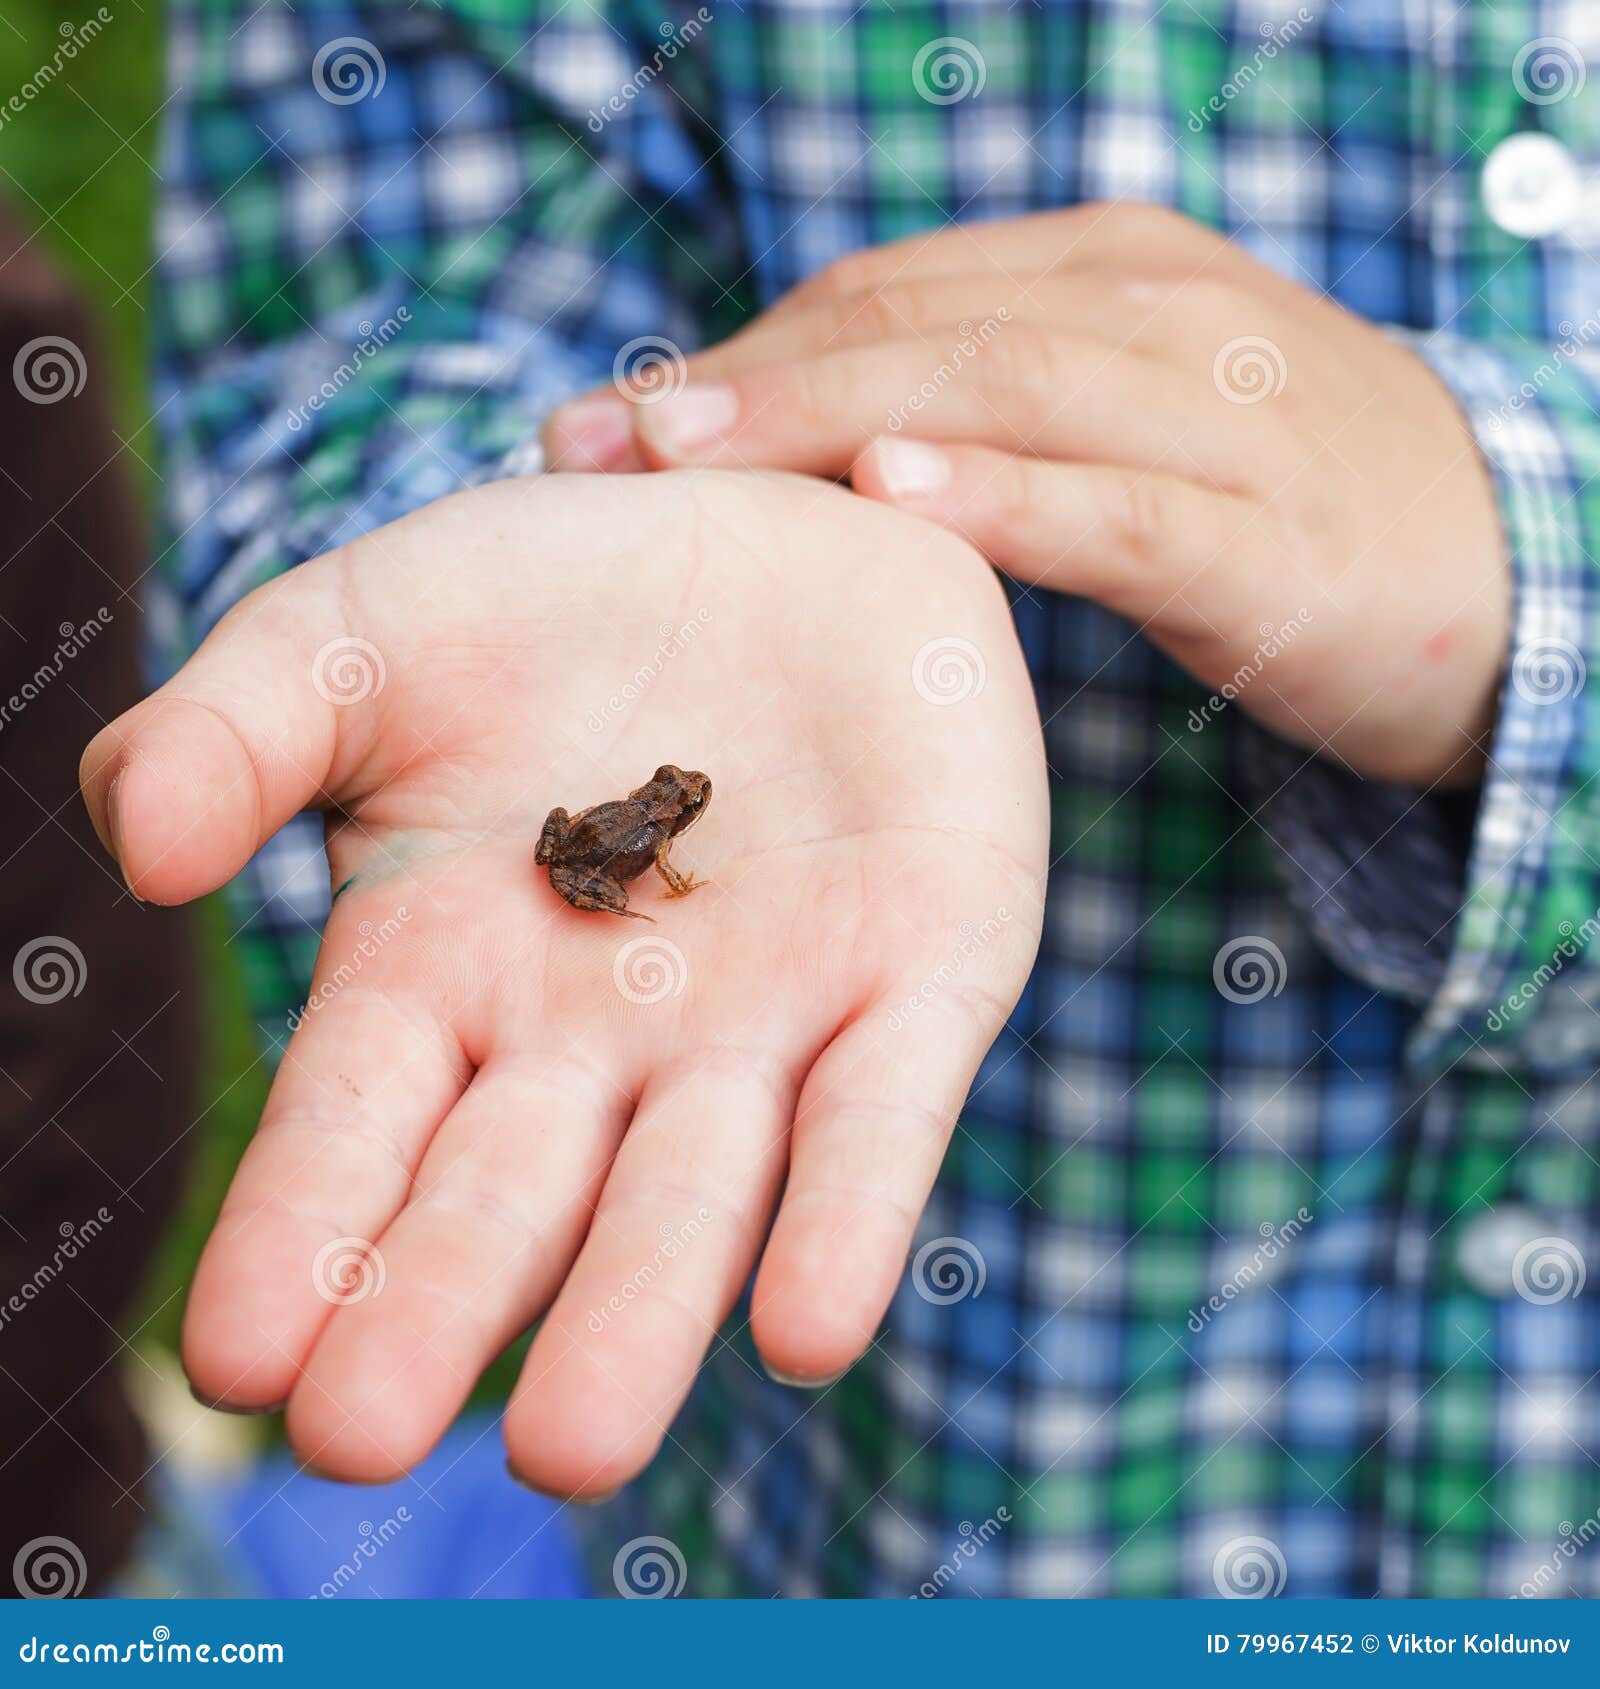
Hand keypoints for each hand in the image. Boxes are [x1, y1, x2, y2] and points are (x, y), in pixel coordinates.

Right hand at [80, 470, 1045, 1495]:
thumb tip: (142, 848)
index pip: (355, 1131)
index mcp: (444, 974)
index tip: (238, 1360)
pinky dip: (846, 1212)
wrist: (774, 521)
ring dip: (638, 1312)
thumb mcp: (358, 634)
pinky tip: (811, 1326)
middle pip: (509, 1199)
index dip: (297, 1235)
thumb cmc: (550, 595)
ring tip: (572, 1442)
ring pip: (693, 1196)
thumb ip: (233, 730)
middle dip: (436, 1308)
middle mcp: (598, 1036)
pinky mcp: (918, 977)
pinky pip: (880, 1113)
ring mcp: (763, 1022)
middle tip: (359, 1438)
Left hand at [547, 204, 1508, 788]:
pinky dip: (1004, 495)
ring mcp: (1218, 418)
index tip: (608, 430)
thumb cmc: (1274, 496)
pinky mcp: (1265, 540)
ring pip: (998, 391)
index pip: (887, 294)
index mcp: (1104, 274)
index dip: (739, 355)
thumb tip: (810, 452)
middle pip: (916, 326)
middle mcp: (1154, 316)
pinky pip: (1116, 507)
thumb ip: (986, 405)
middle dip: (744, 384)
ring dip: (831, 418)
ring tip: (694, 459)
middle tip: (593, 449)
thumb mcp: (1123, 413)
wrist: (1499, 570)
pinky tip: (900, 498)